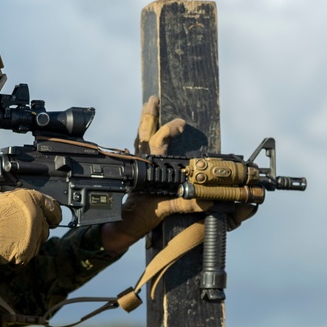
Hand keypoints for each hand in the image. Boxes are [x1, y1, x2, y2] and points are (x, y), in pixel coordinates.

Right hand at [0, 189, 61, 264]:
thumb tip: (36, 210)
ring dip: (29, 242)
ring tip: (10, 239)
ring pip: (39, 241)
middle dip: (37, 230)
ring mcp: (33, 234)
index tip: (55, 218)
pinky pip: (29, 253)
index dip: (54, 214)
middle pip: (46, 227)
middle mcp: (35, 215)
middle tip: (21, 231)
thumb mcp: (7, 201)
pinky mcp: (28, 250)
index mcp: (30, 199)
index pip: (53, 206)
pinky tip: (8, 248)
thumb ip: (25, 206)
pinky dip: (21, 253)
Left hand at [108, 97, 209, 244]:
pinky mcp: (136, 173)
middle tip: (153, 99)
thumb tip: (204, 199)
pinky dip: (143, 140)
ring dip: (144, 124)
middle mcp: (141, 163)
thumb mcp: (160, 210)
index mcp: (147, 167)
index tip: (180, 123)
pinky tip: (146, 137)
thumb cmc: (138, 217)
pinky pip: (138, 151)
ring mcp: (137, 167)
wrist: (122, 227)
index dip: (168, 130)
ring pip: (139, 139)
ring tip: (149, 108)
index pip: (158, 141)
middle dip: (149, 115)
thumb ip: (182, 204)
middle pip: (143, 133)